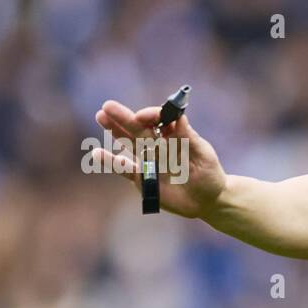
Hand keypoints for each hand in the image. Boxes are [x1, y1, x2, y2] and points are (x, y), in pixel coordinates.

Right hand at [92, 100, 227, 218]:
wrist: (207, 200)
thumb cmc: (210, 174)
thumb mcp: (204, 155)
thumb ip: (189, 138)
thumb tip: (180, 116)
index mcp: (175, 135)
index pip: (160, 119)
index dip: (150, 116)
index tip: (141, 117)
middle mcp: (159, 144)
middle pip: (138, 128)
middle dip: (123, 117)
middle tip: (107, 107)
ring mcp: (149, 160)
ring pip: (128, 143)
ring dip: (114, 131)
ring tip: (100, 117)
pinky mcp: (142, 178)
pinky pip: (125, 169)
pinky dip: (111, 162)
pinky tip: (97, 154)